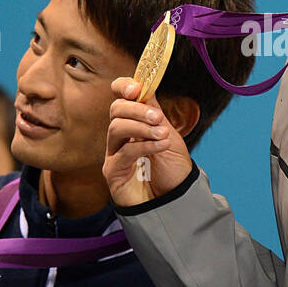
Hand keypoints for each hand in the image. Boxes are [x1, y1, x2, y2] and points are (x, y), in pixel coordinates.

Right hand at [104, 77, 193, 207]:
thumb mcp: (168, 135)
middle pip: (116, 110)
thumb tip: (145, 85)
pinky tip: (160, 146)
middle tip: (157, 117)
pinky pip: (124, 151)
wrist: (174, 201)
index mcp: (134, 124)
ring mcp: (114, 153)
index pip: (120, 98)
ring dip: (141, 127)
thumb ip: (155, 113)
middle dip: (137, 109)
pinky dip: (144, 145)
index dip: (123, 87)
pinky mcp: (113, 171)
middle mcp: (120, 137)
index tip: (135, 88)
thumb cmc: (171, 170)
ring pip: (116, 128)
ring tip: (162, 135)